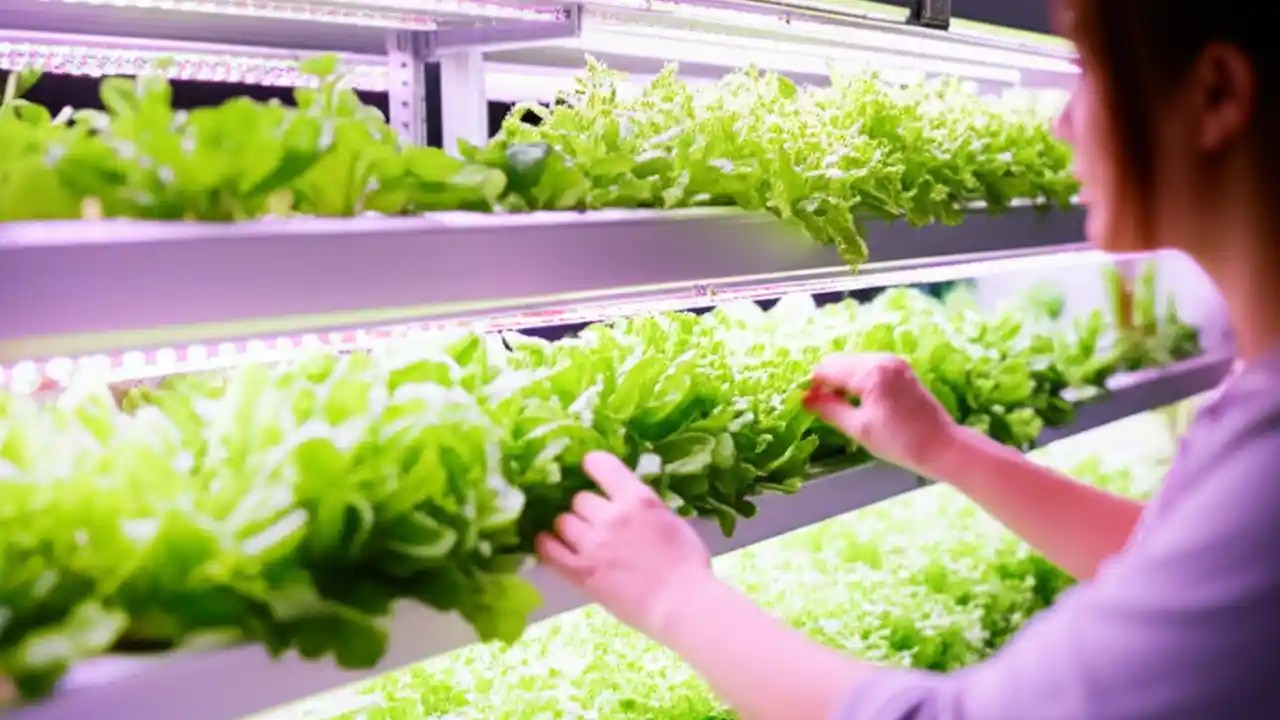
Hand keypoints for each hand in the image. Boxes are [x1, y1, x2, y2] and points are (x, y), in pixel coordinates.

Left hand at [536, 452, 712, 639]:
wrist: (681, 604)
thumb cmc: (688, 565)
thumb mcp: (671, 520)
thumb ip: (645, 507)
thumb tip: (629, 501)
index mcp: (638, 499)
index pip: (601, 464)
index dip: (593, 465)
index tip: (591, 470)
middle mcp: (611, 515)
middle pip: (580, 498)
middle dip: (588, 509)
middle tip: (599, 523)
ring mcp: (593, 543)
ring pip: (563, 521)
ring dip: (570, 527)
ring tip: (580, 539)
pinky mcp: (580, 571)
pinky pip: (548, 549)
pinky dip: (546, 544)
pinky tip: (550, 545)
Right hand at [803, 352, 959, 477]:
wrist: (942, 446)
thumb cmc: (899, 441)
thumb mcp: (859, 428)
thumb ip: (829, 409)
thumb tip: (804, 399)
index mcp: (870, 372)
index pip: (827, 368)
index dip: (813, 385)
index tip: (807, 404)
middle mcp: (882, 359)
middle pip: (839, 361)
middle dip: (826, 381)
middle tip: (821, 407)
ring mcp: (893, 362)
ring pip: (853, 363)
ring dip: (841, 380)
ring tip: (840, 407)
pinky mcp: (901, 369)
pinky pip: (868, 367)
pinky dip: (857, 380)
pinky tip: (859, 401)